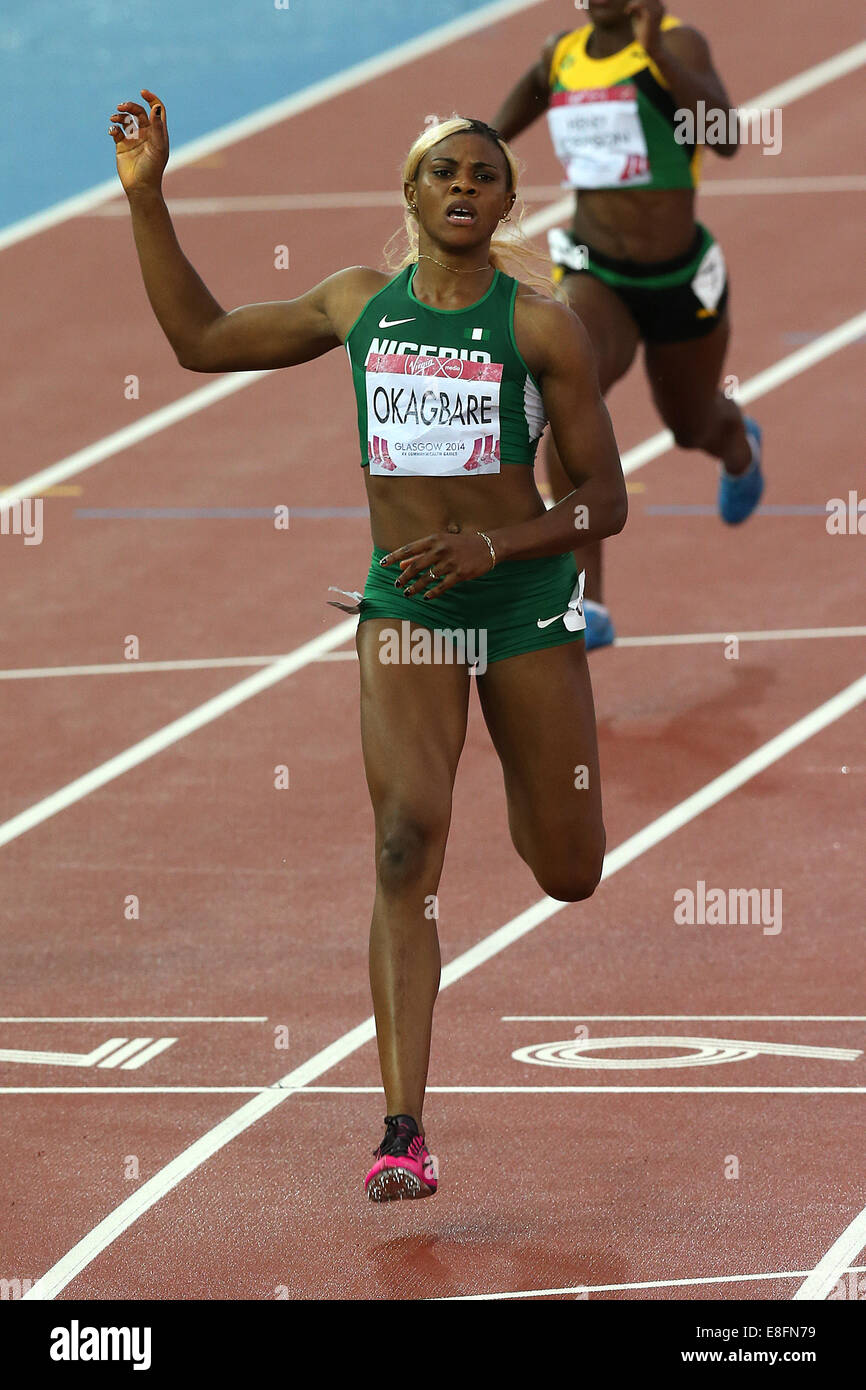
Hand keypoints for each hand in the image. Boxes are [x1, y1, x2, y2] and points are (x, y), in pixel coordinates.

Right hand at [109, 89, 168, 194]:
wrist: (140, 188)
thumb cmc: (152, 169)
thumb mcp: (157, 147)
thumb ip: (157, 127)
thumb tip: (154, 107)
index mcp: (158, 133)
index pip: (157, 109)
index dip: (151, 99)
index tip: (142, 92)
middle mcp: (146, 134)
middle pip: (138, 112)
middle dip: (129, 106)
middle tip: (121, 107)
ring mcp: (133, 139)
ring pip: (126, 119)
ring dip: (119, 115)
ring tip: (114, 119)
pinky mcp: (122, 146)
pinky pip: (116, 131)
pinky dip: (113, 128)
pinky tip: (113, 131)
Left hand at [380, 531, 495, 599]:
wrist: (488, 546)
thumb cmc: (461, 544)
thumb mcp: (441, 544)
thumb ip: (421, 554)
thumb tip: (401, 564)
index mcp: (434, 539)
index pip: (409, 549)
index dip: (394, 557)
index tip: (382, 564)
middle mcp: (441, 549)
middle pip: (416, 565)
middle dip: (404, 577)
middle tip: (396, 585)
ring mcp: (451, 562)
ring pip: (428, 578)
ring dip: (416, 587)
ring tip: (407, 593)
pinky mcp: (460, 574)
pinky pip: (442, 586)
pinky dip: (433, 593)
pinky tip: (426, 597)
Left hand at [625, 0, 665, 55]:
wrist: (651, 46)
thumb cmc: (645, 34)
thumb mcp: (640, 18)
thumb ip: (637, 9)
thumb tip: (632, 2)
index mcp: (659, 7)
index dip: (638, 0)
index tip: (630, 8)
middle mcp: (660, 7)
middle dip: (636, 0)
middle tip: (629, 8)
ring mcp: (657, 11)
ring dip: (634, 3)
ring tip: (628, 10)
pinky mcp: (651, 16)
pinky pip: (641, 4)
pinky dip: (632, 6)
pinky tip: (627, 12)